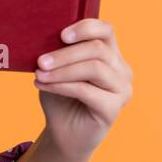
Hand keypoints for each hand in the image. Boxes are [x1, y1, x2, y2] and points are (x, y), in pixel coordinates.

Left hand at [33, 18, 132, 158]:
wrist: (63, 133)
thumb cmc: (61, 99)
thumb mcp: (57, 71)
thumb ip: (58, 54)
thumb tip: (42, 38)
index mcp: (111, 55)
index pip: (106, 31)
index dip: (86, 28)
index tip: (61, 35)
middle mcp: (121, 70)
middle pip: (98, 49)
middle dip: (65, 54)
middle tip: (40, 61)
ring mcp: (121, 89)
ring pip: (94, 68)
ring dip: (62, 70)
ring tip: (39, 74)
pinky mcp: (113, 108)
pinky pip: (86, 90)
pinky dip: (61, 85)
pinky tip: (42, 85)